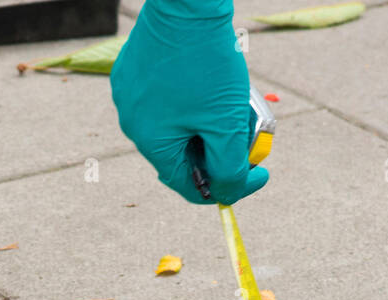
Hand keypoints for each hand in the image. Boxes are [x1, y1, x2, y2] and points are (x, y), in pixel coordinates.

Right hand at [110, 0, 268, 204]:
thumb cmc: (206, 61)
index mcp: (150, 142)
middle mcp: (132, 123)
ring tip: (233, 107)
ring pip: (176, 126)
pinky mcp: (132, 71)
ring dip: (207, 126)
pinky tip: (210, 85)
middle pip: (183, 155)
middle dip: (219, 150)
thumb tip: (228, 192)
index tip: (258, 174)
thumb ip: (229, 168)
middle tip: (250, 137)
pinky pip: (165, 101)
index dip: (228, 187)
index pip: (189, 185)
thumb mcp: (226, 123)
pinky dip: (192, 103)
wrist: (185, 2)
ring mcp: (129, 95)